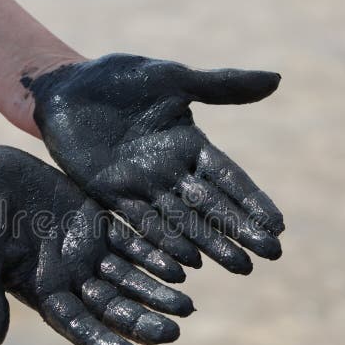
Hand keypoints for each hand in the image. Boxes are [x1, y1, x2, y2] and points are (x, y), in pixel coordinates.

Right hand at [0, 145, 193, 344]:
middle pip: (114, 306)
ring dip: (156, 291)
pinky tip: (178, 265)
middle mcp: (70, 277)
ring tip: (187, 304)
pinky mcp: (95, 221)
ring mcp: (85, 250)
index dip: (106, 343)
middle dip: (143, 319)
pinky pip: (130, 241)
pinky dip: (152, 254)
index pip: (80, 327)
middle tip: (175, 331)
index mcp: (44, 293)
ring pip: (128, 277)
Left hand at [24, 54, 284, 274]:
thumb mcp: (172, 78)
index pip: (229, 178)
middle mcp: (171, 170)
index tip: (279, 225)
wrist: (64, 88)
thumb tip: (278, 80)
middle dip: (241, 230)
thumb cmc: (120, 78)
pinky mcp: (112, 195)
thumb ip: (220, 86)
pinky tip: (188, 264)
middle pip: (212, 206)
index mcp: (188, 143)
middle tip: (270, 256)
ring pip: (184, 221)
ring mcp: (142, 186)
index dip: (253, 201)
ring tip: (240, 267)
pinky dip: (165, 243)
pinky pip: (142, 223)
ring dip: (211, 244)